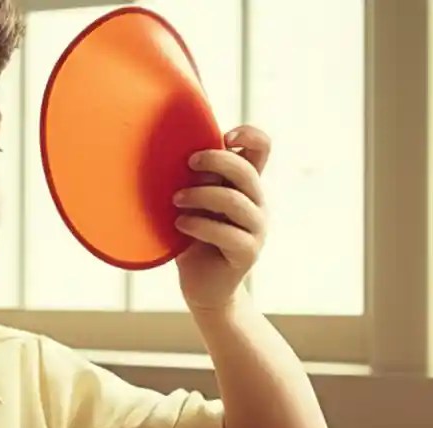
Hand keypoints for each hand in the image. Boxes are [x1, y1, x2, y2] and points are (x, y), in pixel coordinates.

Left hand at [173, 125, 271, 311]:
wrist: (203, 286)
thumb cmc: (192, 238)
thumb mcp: (193, 202)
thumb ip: (194, 178)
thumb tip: (170, 145)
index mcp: (246, 185)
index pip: (263, 148)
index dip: (249, 135)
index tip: (224, 136)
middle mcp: (257, 203)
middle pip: (246, 170)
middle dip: (215, 160)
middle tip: (188, 163)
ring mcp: (256, 229)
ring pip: (234, 200)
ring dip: (201, 194)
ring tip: (176, 200)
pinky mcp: (247, 253)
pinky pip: (225, 233)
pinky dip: (199, 225)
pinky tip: (180, 224)